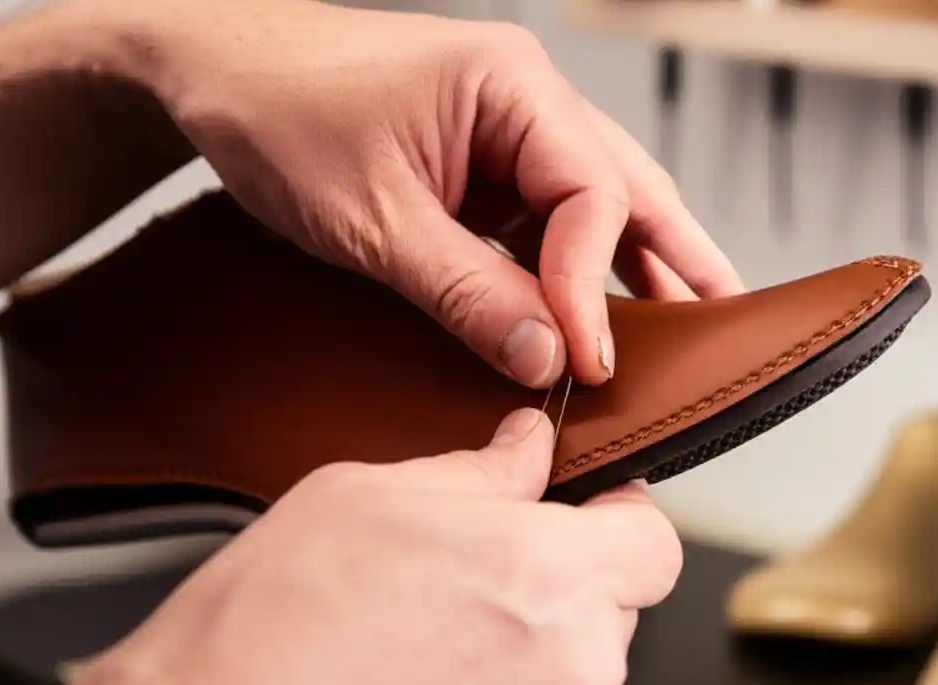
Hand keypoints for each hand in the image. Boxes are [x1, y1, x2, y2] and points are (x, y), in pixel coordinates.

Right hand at [44, 408, 682, 684]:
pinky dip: (506, 679)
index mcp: (545, 573)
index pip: (655, 541)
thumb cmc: (275, 618)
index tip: (579, 501)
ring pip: (579, 657)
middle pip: (620, 601)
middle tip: (487, 550)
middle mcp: (566, 662)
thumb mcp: (374, 492)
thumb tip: (528, 447)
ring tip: (441, 612)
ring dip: (534, 627)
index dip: (621, 512)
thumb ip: (479, 470)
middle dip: (571, 567)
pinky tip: (431, 660)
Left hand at [104, 0, 742, 386]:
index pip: (592, 195)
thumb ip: (464, 292)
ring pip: (598, 198)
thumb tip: (542, 356)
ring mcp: (506, 127)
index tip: (588, 362)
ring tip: (693, 315)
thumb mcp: (372, 220)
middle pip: (627, 184)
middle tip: (728, 322)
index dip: (596, 286)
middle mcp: (525, 99)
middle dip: (677, 256)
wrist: (209, 69)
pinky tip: (598, 304)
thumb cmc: (277, 110)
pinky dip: (577, 261)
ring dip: (641, 259)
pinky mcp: (481, 159)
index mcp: (511, 86)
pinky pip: (549, 213)